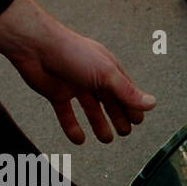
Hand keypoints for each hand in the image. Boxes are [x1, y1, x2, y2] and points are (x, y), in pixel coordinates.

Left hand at [0, 0, 155, 144]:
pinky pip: (66, 114)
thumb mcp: (106, 74)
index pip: (125, 91)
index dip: (132, 106)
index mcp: (108, 69)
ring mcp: (74, 85)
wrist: (34, 46)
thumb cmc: (72, 53)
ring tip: (106, 139)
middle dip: (118, 117)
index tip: (138, 122)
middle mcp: (92, 77)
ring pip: (90, 109)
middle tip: (124, 132)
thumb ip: (128, 92)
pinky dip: (72, 127)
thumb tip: (152, 104)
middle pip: (109, 101)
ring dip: (99, 124)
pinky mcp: (56, 93)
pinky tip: (79, 139)